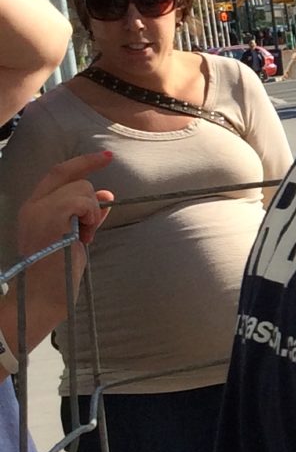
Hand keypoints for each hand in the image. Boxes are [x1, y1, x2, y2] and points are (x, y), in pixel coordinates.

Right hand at [9, 151, 112, 359]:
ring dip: (92, 213)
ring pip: (82, 189)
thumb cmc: (59, 271)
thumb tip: (107, 194)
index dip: (83, 162)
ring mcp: (39, 210)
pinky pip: (83, 200)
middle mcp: (32, 205)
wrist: (43, 295)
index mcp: (34, 207)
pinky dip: (91, 216)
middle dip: (91, 202)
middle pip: (74, 180)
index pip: (58, 173)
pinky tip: (85, 236)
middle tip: (87, 231)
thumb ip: (86, 213)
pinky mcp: (51, 217)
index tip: (107, 156)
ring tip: (81, 238)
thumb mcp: (74, 236)